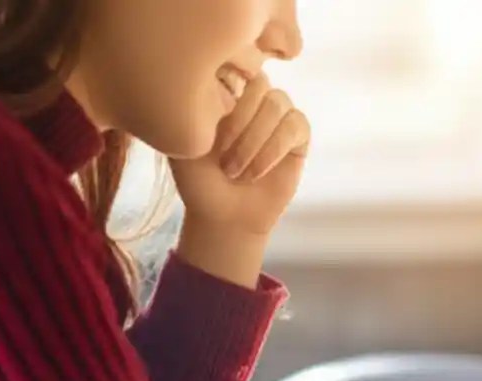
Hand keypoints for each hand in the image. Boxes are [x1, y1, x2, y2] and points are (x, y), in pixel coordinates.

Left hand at [169, 74, 310, 281]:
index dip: (224, 93)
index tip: (208, 131)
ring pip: (277, 104)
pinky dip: (273, 149)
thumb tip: (227, 88)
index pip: (234, 64)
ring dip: (254, 140)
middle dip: (238, 122)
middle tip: (220, 158)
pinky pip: (295, 125)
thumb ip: (195, 107)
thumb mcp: (182, 141)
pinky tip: (256, 172)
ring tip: (235, 169)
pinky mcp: (299, 135)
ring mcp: (278, 114)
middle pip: (259, 82)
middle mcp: (253, 97)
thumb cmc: (199, 180)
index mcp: (223, 89)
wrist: (224, 215)